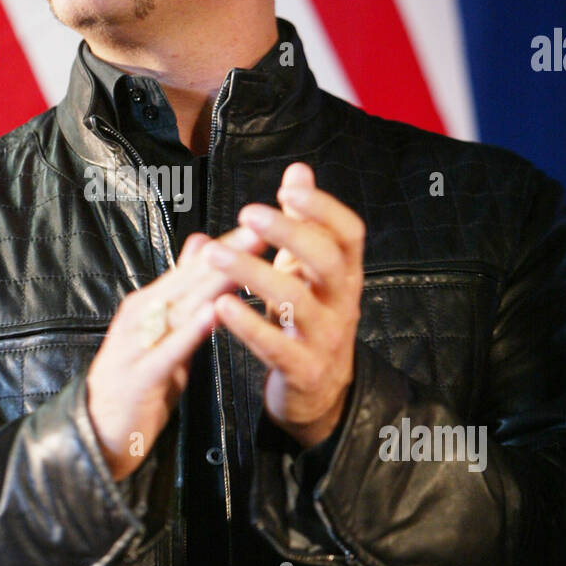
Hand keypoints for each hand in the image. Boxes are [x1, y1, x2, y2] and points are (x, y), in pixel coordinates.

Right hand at [86, 223, 265, 479]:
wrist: (95, 434)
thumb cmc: (136, 382)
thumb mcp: (161, 333)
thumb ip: (181, 292)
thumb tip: (201, 246)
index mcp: (148, 304)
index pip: (193, 267)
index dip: (228, 245)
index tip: (264, 223)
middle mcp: (140, 316)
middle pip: (189, 279)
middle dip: (228, 254)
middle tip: (264, 230)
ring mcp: (136, 343)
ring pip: (179, 307)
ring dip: (214, 283)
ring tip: (246, 262)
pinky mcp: (138, 375)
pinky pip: (167, 350)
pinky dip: (191, 331)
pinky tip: (213, 315)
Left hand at [203, 164, 363, 448]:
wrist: (318, 394)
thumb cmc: (307, 320)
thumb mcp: (307, 271)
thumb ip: (304, 223)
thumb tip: (298, 170)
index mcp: (344, 275)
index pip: (349, 233)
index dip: (325, 207)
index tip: (289, 187)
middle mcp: (342, 302)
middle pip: (329, 261)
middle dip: (291, 233)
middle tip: (248, 214)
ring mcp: (326, 338)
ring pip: (296, 301)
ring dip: (254, 274)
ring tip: (215, 256)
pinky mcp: (303, 370)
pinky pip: (276, 347)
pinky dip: (247, 325)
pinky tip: (220, 306)